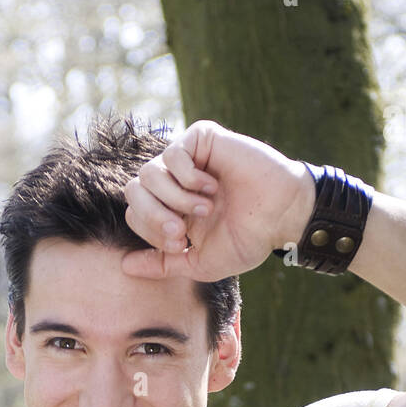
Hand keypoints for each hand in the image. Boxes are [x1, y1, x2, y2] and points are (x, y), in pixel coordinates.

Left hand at [122, 119, 313, 281]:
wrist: (281, 217)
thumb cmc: (248, 240)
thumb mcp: (199, 263)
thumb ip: (162, 265)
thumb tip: (124, 267)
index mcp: (171, 209)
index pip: (135, 213)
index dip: (150, 230)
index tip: (180, 243)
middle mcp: (175, 183)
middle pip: (134, 191)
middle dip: (154, 216)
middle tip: (181, 231)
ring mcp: (187, 160)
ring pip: (149, 174)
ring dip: (175, 198)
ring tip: (205, 208)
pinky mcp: (202, 139)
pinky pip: (173, 153)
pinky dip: (188, 177)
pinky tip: (211, 186)